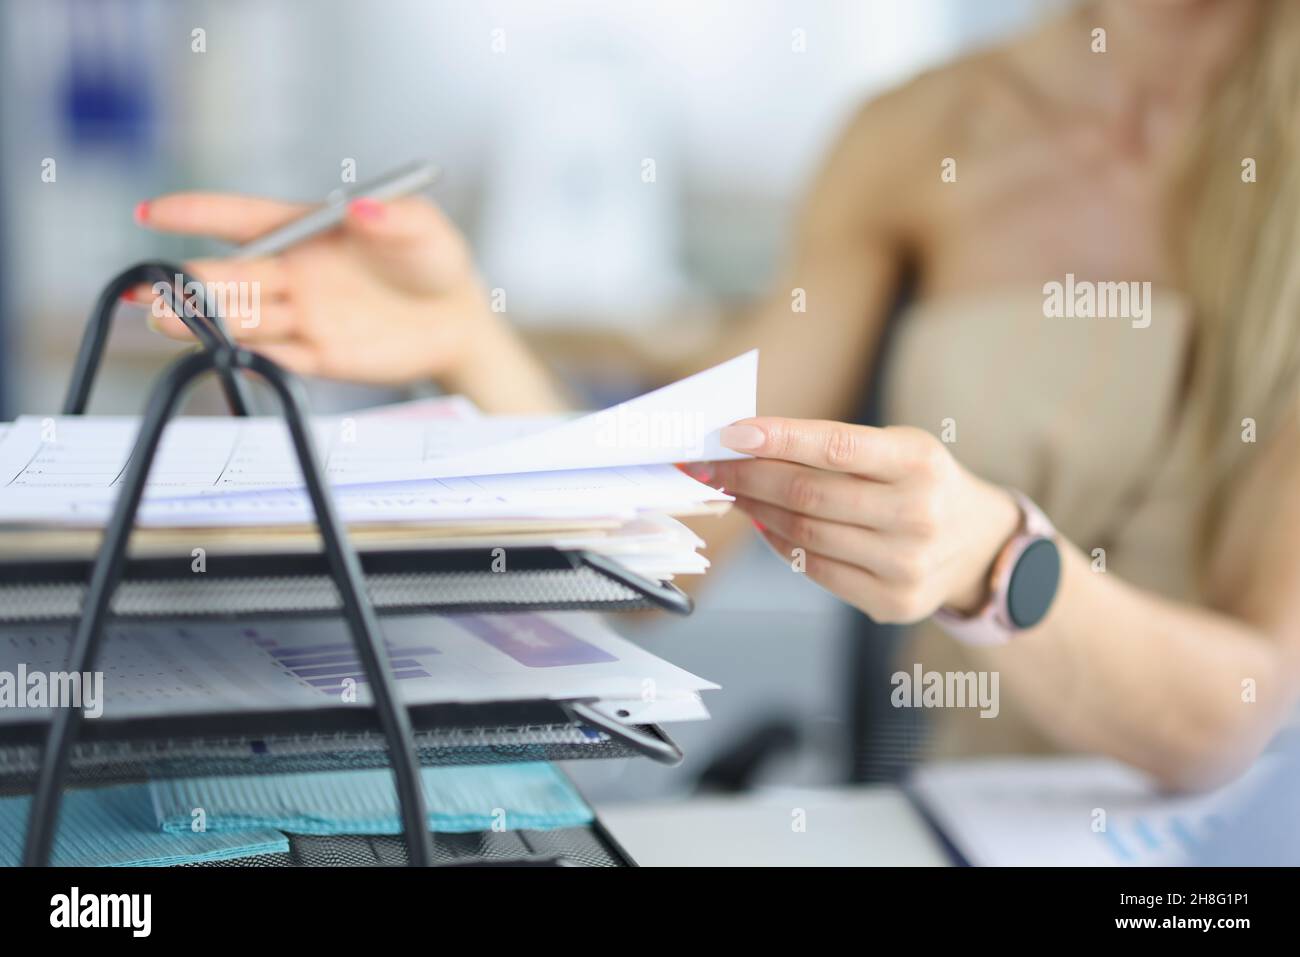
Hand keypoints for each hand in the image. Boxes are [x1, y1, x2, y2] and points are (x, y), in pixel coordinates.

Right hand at [131, 192, 502, 386]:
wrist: (458, 319)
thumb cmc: (433, 261)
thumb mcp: (422, 228)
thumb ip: (393, 217)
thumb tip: (359, 207)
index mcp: (307, 232)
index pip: (243, 219)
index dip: (197, 213)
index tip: (152, 213)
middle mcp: (295, 274)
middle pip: (232, 275)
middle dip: (187, 279)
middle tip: (148, 284)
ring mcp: (304, 315)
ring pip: (245, 316)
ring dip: (202, 318)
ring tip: (161, 317)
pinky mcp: (320, 354)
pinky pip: (277, 355)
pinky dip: (248, 354)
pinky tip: (220, 351)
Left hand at [713, 417, 1021, 623]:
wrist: (980, 545)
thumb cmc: (922, 483)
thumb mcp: (899, 448)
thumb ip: (833, 447)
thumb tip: (746, 445)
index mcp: (920, 461)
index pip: (834, 446)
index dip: (776, 439)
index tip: (728, 433)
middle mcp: (917, 513)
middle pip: (807, 494)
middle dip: (747, 476)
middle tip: (708, 465)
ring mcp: (906, 564)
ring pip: (804, 534)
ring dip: (755, 510)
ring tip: (731, 491)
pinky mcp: (892, 601)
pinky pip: (815, 569)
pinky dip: (778, 544)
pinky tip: (761, 524)